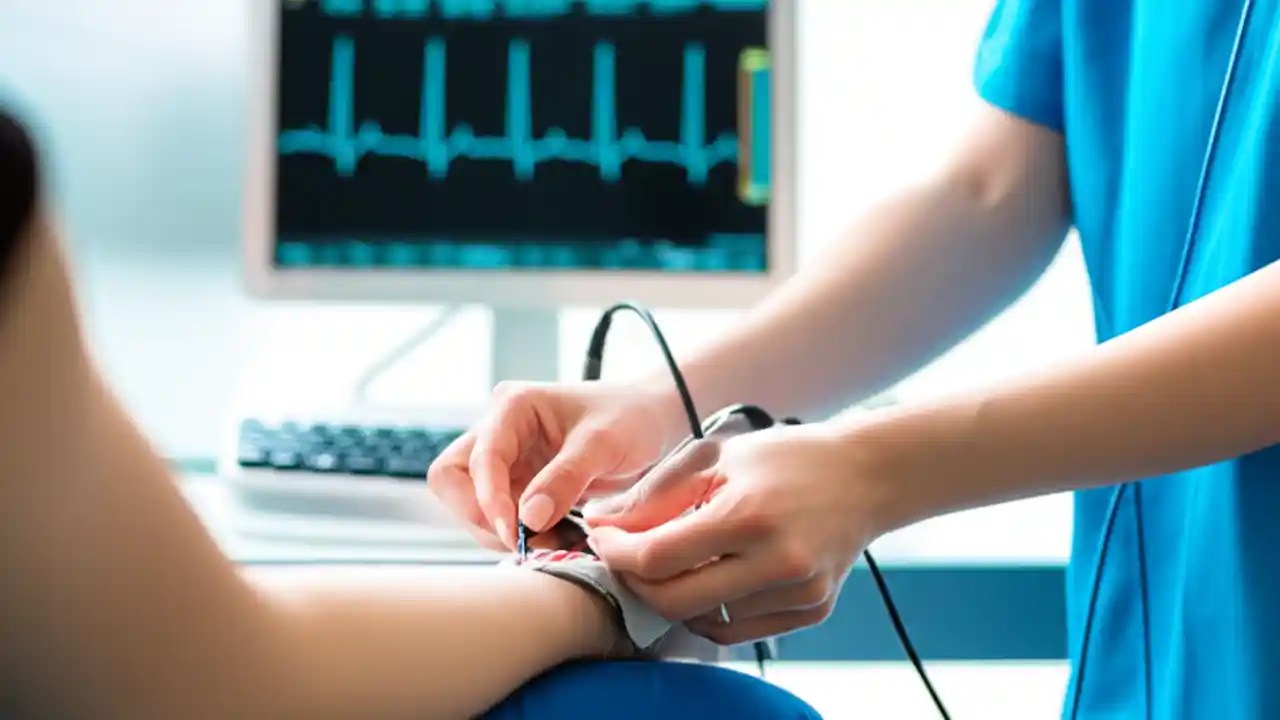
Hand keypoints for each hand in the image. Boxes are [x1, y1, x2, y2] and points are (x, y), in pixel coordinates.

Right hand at [428, 380, 683, 549]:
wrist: (654, 420)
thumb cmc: (631, 417)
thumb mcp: (604, 444)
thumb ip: (566, 479)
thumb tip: (527, 520)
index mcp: (512, 406)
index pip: (478, 458)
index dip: (488, 499)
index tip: (515, 533)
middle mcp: (499, 429)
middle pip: (453, 479)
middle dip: (479, 516)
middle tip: (520, 540)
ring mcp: (506, 458)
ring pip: (472, 503)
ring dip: (501, 531)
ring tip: (553, 542)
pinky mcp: (519, 482)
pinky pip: (500, 515)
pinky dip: (521, 534)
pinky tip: (557, 539)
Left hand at [585, 421, 889, 644]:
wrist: (864, 476)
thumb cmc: (784, 458)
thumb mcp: (715, 456)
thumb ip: (654, 493)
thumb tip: (599, 524)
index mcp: (748, 515)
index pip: (656, 557)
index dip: (616, 552)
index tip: (600, 537)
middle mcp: (777, 562)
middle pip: (673, 601)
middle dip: (634, 581)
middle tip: (623, 555)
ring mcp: (798, 594)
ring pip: (703, 617)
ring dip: (674, 593)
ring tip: (675, 557)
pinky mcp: (811, 612)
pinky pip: (737, 629)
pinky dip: (710, 609)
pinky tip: (710, 576)